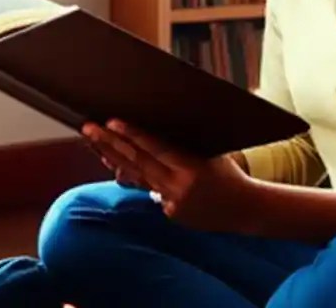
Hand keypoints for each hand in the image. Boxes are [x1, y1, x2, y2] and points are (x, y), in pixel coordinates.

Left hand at [82, 119, 259, 232]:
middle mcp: (179, 187)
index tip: (111, 122)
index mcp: (192, 168)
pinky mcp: (171, 213)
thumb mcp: (210, 154)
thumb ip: (182, 148)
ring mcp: (173, 203)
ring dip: (114, 158)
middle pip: (138, 163)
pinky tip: (116, 162)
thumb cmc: (230, 174)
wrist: (246, 210)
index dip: (132, 135)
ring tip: (94, 143)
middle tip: (89, 128)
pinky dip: (136, 177)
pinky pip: (150, 191)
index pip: (155, 148)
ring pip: (137, 177)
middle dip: (110, 144)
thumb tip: (152, 132)